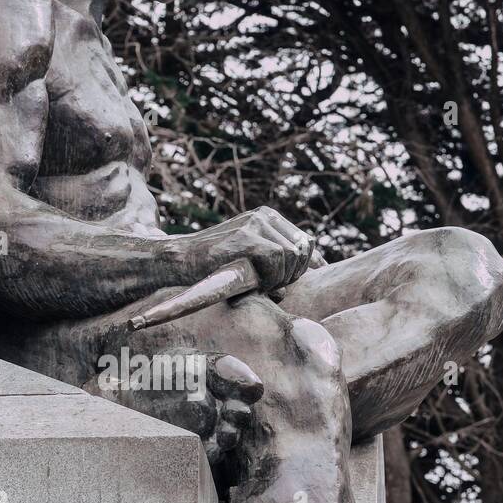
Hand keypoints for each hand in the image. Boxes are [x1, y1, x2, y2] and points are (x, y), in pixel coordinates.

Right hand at [169, 206, 313, 292]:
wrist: (179, 263)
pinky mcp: (246, 236)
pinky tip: (252, 282)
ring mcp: (255, 223)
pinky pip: (276, 258)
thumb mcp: (253, 260)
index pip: (307, 243)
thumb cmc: (216, 268)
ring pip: (292, 255)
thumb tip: (323, 268)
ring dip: (279, 277)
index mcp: (269, 218)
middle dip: (291, 274)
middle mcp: (264, 216)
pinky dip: (269, 276)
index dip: (301, 269)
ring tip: (257, 284)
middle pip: (302, 250)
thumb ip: (283, 262)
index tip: (283, 283)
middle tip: (267, 286)